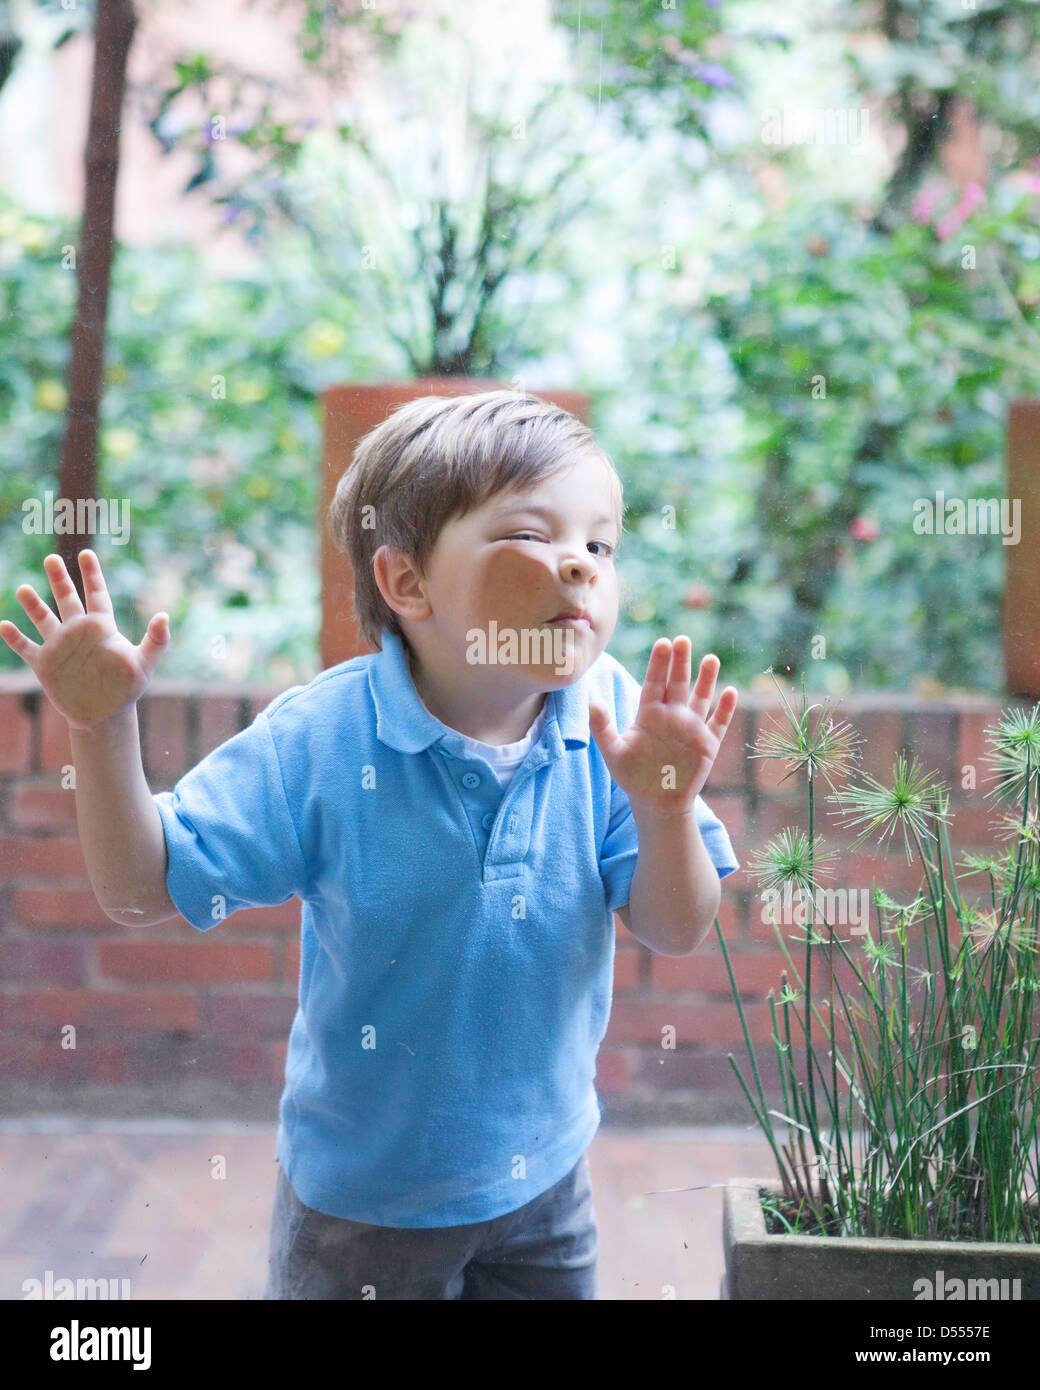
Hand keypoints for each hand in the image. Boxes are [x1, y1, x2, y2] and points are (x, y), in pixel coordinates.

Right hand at [0, 550, 169, 731]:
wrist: (104, 714)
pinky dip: (14, 638)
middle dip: (59, 579)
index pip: (96, 594)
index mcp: (101, 627)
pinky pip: (26, 647)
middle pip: (66, 599)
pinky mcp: (44, 664)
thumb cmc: (126, 688)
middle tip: (52, 558)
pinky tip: (4, 625)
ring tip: (24, 588)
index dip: (92, 574)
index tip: (86, 553)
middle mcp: (78, 631)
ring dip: (33, 604)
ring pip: (43, 618)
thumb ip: (156, 640)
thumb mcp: (144, 664)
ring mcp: (59, 646)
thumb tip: (164, 616)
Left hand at [589, 636, 736, 815]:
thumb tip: (592, 701)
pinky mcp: (707, 743)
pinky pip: (719, 722)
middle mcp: (672, 715)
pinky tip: (730, 692)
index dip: (659, 664)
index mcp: (649, 713)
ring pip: (701, 697)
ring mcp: (691, 727)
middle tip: (683, 640)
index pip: (654, 682)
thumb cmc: (633, 776)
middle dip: (681, 662)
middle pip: (678, 683)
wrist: (656, 802)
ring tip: (710, 658)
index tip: (662, 642)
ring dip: (706, 679)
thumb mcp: (614, 752)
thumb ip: (603, 727)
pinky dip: (725, 709)